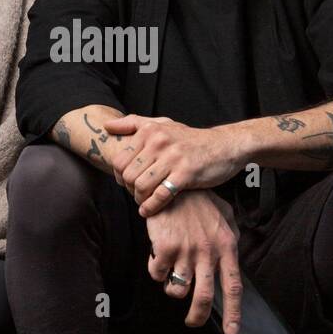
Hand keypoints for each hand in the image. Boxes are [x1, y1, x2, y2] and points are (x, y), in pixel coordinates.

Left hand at [104, 114, 246, 215]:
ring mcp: (173, 157)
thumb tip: (107, 127)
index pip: (119, 160)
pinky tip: (149, 211)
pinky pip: (160, 195)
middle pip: (128, 175)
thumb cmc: (191, 139)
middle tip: (136, 194)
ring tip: (144, 202)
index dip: (119, 176)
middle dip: (128, 189)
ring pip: (141, 186)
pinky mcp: (186, 173)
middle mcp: (159, 142)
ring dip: (139, 199)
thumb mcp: (164, 124)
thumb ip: (134, 123)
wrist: (225, 146)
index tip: (127, 183)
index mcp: (150, 131)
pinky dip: (151, 207)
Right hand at [145, 189, 241, 333]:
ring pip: (177, 289)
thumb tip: (233, 258)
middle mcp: (208, 252)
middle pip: (204, 297)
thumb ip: (230, 237)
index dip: (233, 312)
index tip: (232, 331)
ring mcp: (186, 251)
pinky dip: (156, 271)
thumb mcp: (224, 215)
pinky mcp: (165, 248)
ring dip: (173, 289)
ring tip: (171, 277)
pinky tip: (158, 256)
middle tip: (193, 322)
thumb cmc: (199, 200)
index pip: (233, 286)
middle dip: (198, 316)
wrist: (173, 184)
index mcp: (226, 246)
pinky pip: (157, 274)